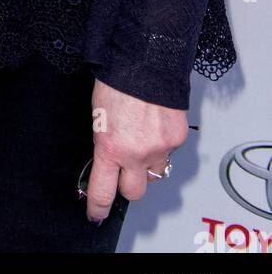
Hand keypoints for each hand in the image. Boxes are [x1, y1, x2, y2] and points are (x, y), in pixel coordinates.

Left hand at [84, 78, 187, 222]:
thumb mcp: (98, 115)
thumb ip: (105, 142)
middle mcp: (136, 153)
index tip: (95, 214)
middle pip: (134, 192)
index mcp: (110, 147)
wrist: (146, 60)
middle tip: (122, 170)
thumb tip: (107, 159)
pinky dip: (162, 144)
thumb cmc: (117, 81)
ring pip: (155, 172)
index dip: (98, 208)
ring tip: (140, 138)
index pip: (103, 191)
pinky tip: (154, 124)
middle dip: (127, 184)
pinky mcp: (178, 139)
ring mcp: (160, 148)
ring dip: (147, 164)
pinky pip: (169, 152)